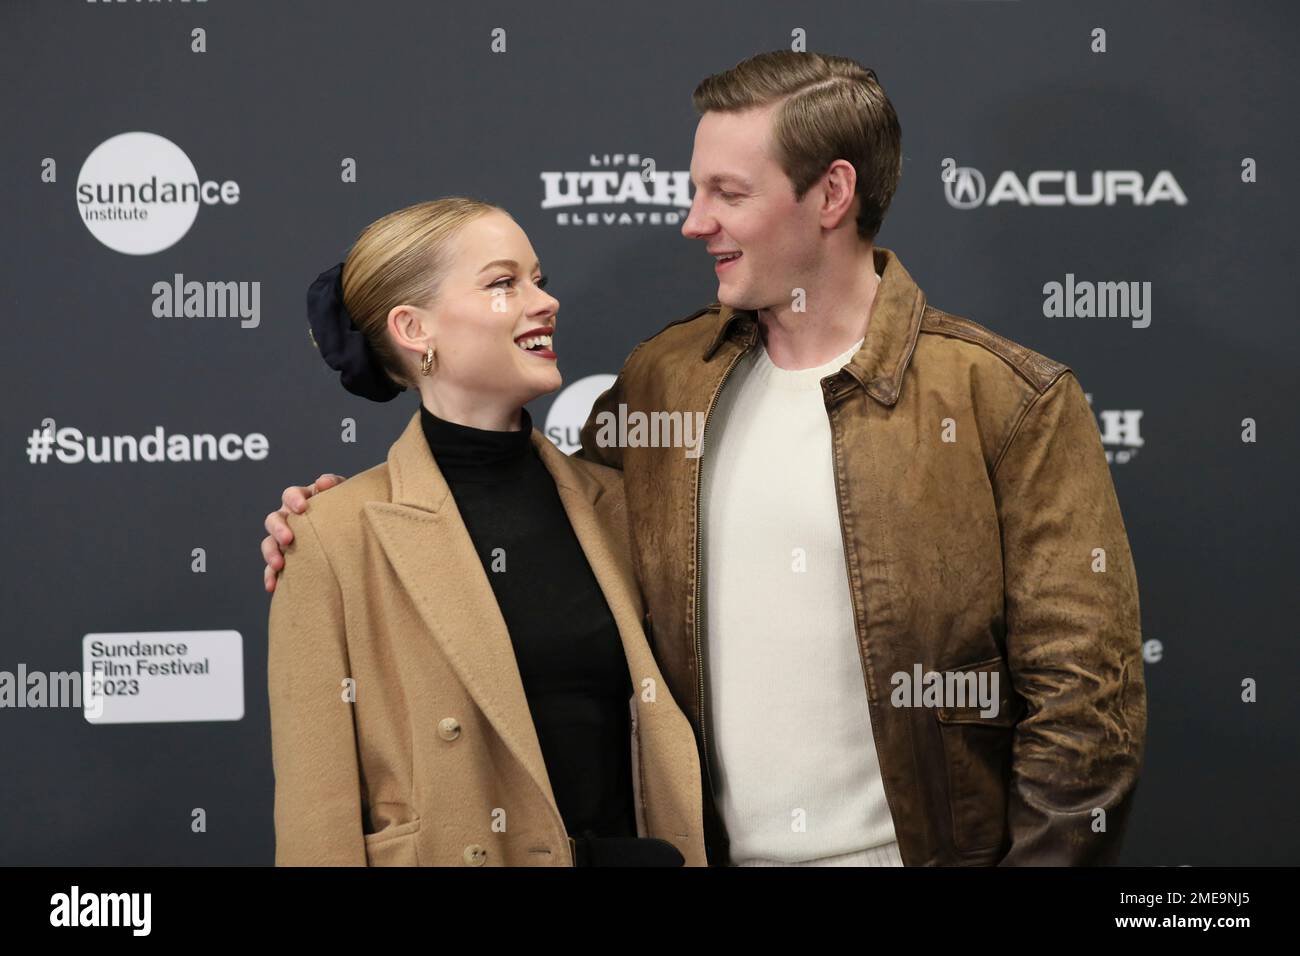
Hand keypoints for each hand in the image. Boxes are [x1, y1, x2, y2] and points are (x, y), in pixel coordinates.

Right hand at [261, 474, 345, 592]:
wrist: (350, 535)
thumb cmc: (345, 510)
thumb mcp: (343, 496)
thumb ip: (335, 485)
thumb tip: (323, 482)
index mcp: (301, 500)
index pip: (290, 494)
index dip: (294, 499)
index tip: (302, 507)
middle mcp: (288, 518)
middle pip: (274, 519)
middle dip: (279, 528)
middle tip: (288, 539)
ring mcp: (283, 540)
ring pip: (269, 543)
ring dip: (271, 553)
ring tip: (279, 564)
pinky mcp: (284, 560)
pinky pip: (271, 568)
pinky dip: (270, 576)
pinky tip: (272, 586)